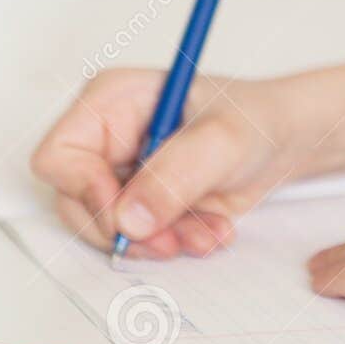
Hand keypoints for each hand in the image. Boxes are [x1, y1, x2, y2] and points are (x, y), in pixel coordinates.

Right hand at [29, 67, 311, 259]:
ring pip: (108, 228)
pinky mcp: (143, 202)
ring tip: (208, 232)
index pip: (58, 156)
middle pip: (76, 202)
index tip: (128, 214)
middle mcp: (107, 137)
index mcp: (111, 101)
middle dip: (127, 230)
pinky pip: (138, 238)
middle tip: (173, 240)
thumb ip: (175, 175)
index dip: (84, 191)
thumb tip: (127, 219)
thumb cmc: (256, 118)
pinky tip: (212, 229)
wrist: (286, 140)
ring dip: (158, 242)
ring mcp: (123, 172)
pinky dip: (174, 242)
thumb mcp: (224, 140)